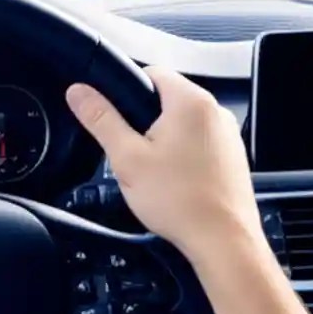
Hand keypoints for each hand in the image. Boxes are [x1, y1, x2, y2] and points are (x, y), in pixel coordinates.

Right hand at [65, 68, 260, 262]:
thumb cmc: (180, 201)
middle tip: (135, 154)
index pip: (151, 72)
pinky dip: (184, 157)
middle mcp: (215, 111)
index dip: (128, 92)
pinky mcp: (232, 156)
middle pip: (167, 99)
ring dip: (165, 140)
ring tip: (157, 174)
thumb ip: (101, 119)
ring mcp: (228, 134)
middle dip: (145, 122)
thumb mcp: (127, 158)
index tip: (118, 118)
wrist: (222, 241)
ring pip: (183, 124)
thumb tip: (79, 93)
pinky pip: (200, 144)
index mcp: (190, 102)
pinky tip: (176, 183)